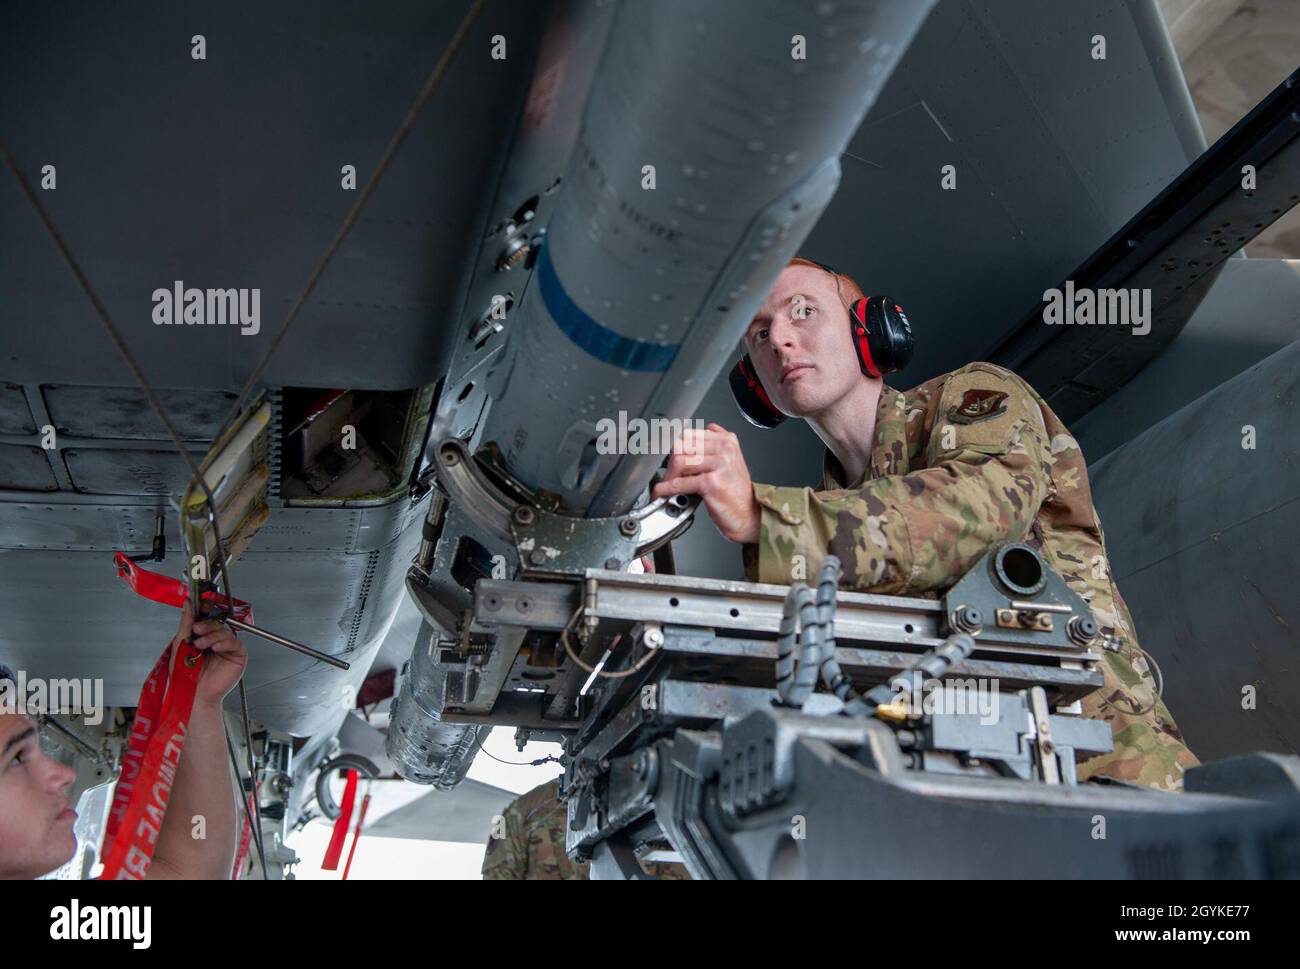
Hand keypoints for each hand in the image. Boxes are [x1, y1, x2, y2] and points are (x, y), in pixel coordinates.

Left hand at [171, 600, 247, 706]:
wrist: (192, 695)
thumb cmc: (185, 676)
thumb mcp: (181, 645)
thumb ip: (186, 624)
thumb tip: (187, 605)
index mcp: (202, 635)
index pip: (206, 616)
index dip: (204, 608)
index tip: (198, 603)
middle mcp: (215, 639)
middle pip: (217, 622)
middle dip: (207, 623)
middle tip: (197, 629)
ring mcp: (227, 647)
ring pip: (225, 631)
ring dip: (213, 635)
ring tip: (201, 645)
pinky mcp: (237, 655)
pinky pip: (235, 643)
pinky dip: (226, 643)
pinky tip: (216, 648)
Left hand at [651, 423, 760, 543]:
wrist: (749, 515)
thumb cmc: (736, 492)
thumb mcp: (729, 461)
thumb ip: (712, 445)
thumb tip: (688, 436)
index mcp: (727, 440)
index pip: (689, 434)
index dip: (675, 447)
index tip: (667, 457)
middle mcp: (724, 449)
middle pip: (682, 445)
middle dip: (669, 461)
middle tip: (667, 473)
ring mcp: (719, 465)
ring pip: (680, 461)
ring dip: (668, 475)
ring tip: (666, 483)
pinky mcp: (712, 483)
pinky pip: (681, 483)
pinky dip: (666, 489)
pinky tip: (661, 492)